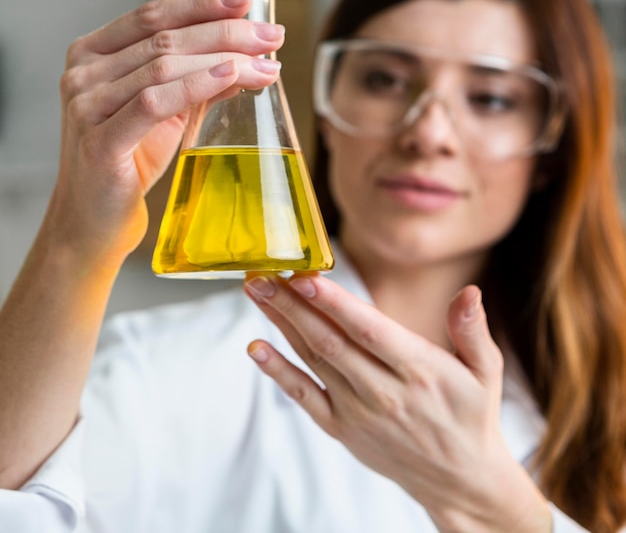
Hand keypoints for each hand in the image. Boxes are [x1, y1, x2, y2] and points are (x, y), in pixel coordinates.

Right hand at [47, 0, 284, 268]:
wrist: (96, 221)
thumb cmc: (128, 164)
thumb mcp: (165, 115)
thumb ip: (195, 83)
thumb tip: (244, 60)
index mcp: (94, 54)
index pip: (153, 15)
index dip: (202, 4)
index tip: (247, 1)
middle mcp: (84, 72)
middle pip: (165, 37)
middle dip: (227, 33)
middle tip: (273, 37)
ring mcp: (87, 105)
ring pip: (164, 65)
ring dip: (224, 59)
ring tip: (267, 64)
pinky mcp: (99, 141)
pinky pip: (155, 103)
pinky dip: (197, 85)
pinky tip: (231, 76)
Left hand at [244, 274, 550, 532]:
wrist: (458, 479)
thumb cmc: (470, 414)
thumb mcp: (486, 371)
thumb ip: (472, 331)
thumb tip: (470, 292)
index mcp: (419, 370)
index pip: (370, 330)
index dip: (335, 304)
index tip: (305, 277)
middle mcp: (383, 391)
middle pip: (330, 341)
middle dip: (293, 305)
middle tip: (263, 275)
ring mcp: (358, 412)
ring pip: (313, 360)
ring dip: (282, 324)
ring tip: (257, 292)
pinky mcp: (342, 429)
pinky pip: (304, 397)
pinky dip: (278, 372)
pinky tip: (256, 347)